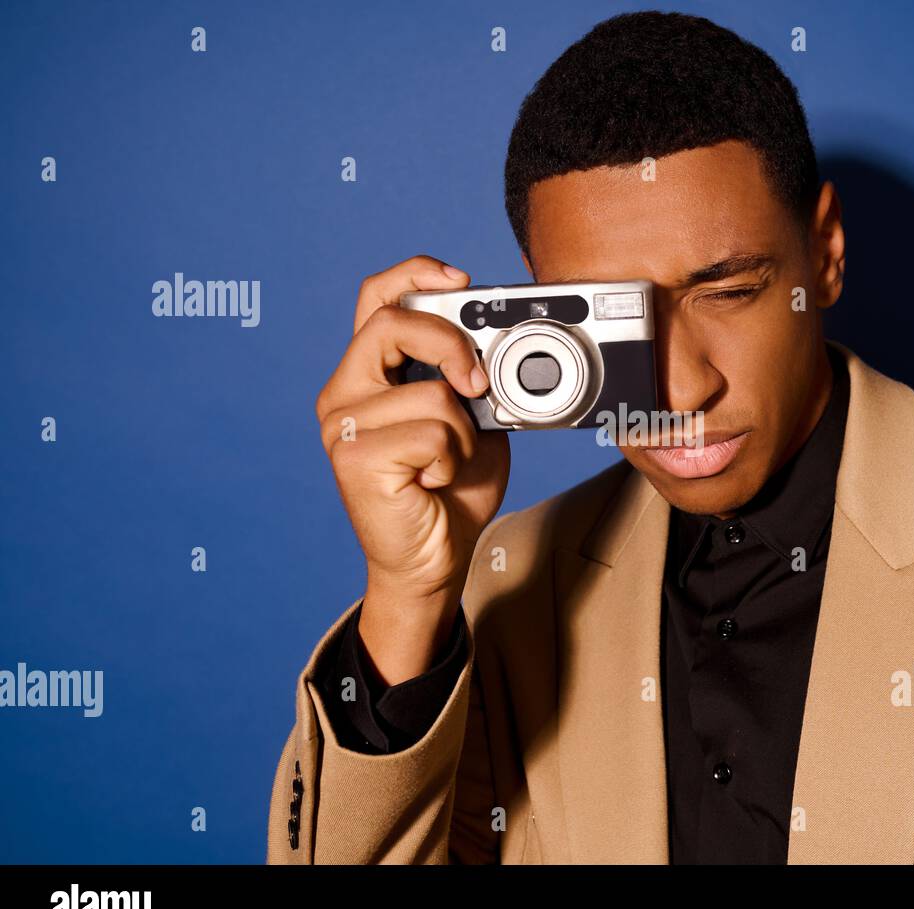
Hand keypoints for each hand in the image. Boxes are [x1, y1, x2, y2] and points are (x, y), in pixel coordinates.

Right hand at [316, 255, 509, 682]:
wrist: (436, 558)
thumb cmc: (452, 490)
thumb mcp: (472, 419)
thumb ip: (471, 378)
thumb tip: (499, 343)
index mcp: (368, 374)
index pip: (375, 298)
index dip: (414, 273)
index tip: (460, 278)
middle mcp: (343, 393)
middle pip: (391, 324)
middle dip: (450, 344)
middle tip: (479, 383)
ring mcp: (342, 426)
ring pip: (430, 393)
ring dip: (463, 431)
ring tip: (449, 462)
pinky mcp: (354, 459)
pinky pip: (432, 433)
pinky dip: (453, 458)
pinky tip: (436, 482)